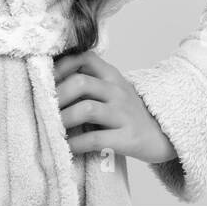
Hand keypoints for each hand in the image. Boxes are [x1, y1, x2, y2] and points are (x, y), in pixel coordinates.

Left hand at [53, 49, 177, 164]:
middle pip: (81, 83)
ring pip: (86, 109)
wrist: (163, 135)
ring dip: (63, 119)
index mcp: (112, 76)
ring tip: (51, 127)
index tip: (46, 79)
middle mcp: (117, 91)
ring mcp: (123, 114)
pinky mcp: (127, 138)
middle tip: (43, 107)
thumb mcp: (113, 90)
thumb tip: (51, 83)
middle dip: (57, 95)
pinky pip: (96, 139)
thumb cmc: (127, 112)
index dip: (62, 66)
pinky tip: (66, 147)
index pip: (85, 58)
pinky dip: (76, 144)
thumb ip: (90, 83)